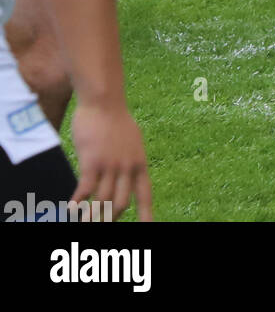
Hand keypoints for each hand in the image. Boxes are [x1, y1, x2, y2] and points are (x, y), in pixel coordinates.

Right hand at [71, 101, 152, 221]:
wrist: (104, 100)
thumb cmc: (115, 118)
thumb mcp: (132, 139)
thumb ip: (131, 157)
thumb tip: (129, 171)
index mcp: (139, 162)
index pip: (144, 194)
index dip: (146, 214)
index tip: (148, 228)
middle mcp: (127, 167)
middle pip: (121, 204)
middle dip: (111, 219)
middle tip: (102, 225)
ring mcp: (111, 165)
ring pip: (103, 202)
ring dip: (93, 216)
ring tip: (84, 224)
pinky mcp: (93, 161)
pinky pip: (86, 190)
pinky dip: (79, 202)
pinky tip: (72, 209)